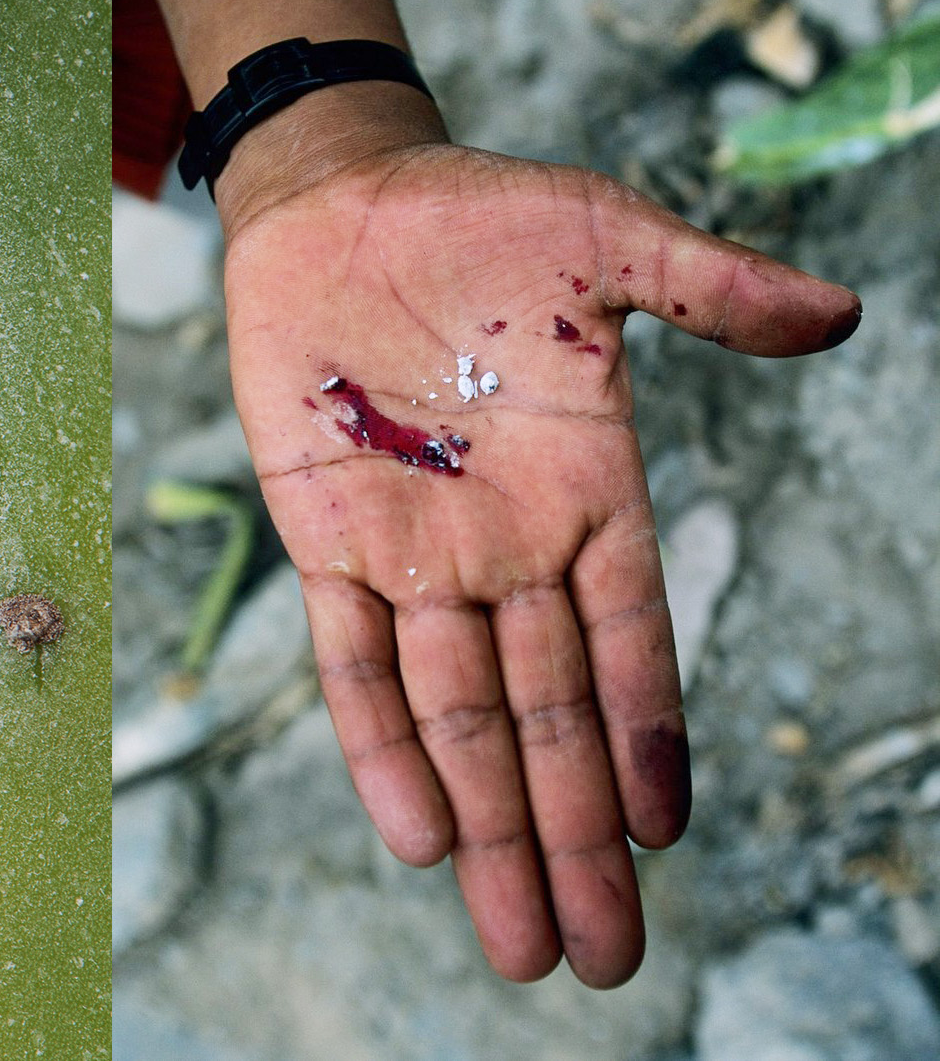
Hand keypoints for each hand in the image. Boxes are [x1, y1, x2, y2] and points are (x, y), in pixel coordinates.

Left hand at [218, 85, 860, 987]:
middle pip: (545, 716)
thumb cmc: (477, 219)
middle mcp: (503, 545)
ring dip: (485, 826)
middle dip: (570, 835)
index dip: (643, 736)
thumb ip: (709, 287)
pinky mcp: (324, 539)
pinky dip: (379, 746)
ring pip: (455, 714)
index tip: (663, 835)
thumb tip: (837, 315)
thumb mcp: (604, 237)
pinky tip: (417, 838)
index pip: (625, 642)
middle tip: (597, 956)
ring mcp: (413, 553)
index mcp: (584, 490)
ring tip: (517, 937)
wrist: (341, 204)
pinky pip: (350, 662)